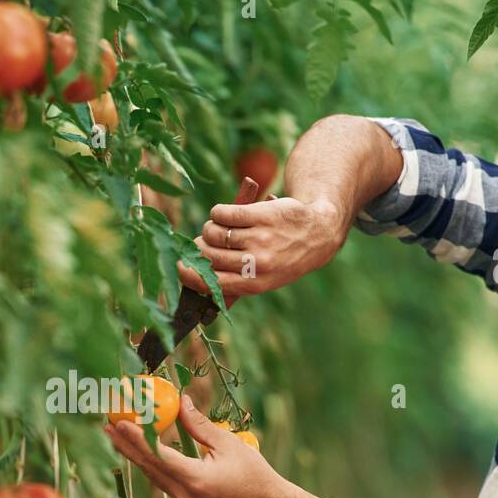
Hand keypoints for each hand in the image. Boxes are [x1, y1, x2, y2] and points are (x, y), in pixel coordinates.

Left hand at [102, 395, 295, 497]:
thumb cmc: (254, 474)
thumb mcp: (228, 444)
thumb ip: (200, 425)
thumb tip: (180, 401)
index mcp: (194, 479)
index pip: (156, 456)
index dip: (136, 438)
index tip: (119, 422)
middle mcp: (183, 493)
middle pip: (147, 466)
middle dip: (125, 445)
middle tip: (107, 424)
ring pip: (152, 474)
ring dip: (134, 454)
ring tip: (116, 435)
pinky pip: (161, 479)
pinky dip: (149, 462)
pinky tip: (140, 449)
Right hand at [177, 195, 349, 296]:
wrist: (318, 232)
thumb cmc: (284, 258)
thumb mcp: (264, 279)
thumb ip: (234, 282)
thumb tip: (194, 280)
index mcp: (254, 284)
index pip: (211, 283)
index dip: (189, 275)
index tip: (179, 267)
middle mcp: (257, 263)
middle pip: (209, 255)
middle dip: (199, 247)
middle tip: (202, 242)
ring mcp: (260, 238)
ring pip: (214, 232)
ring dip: (209, 228)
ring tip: (217, 227)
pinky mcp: (261, 215)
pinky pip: (223, 213)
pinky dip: (217, 213)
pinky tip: (223, 214)